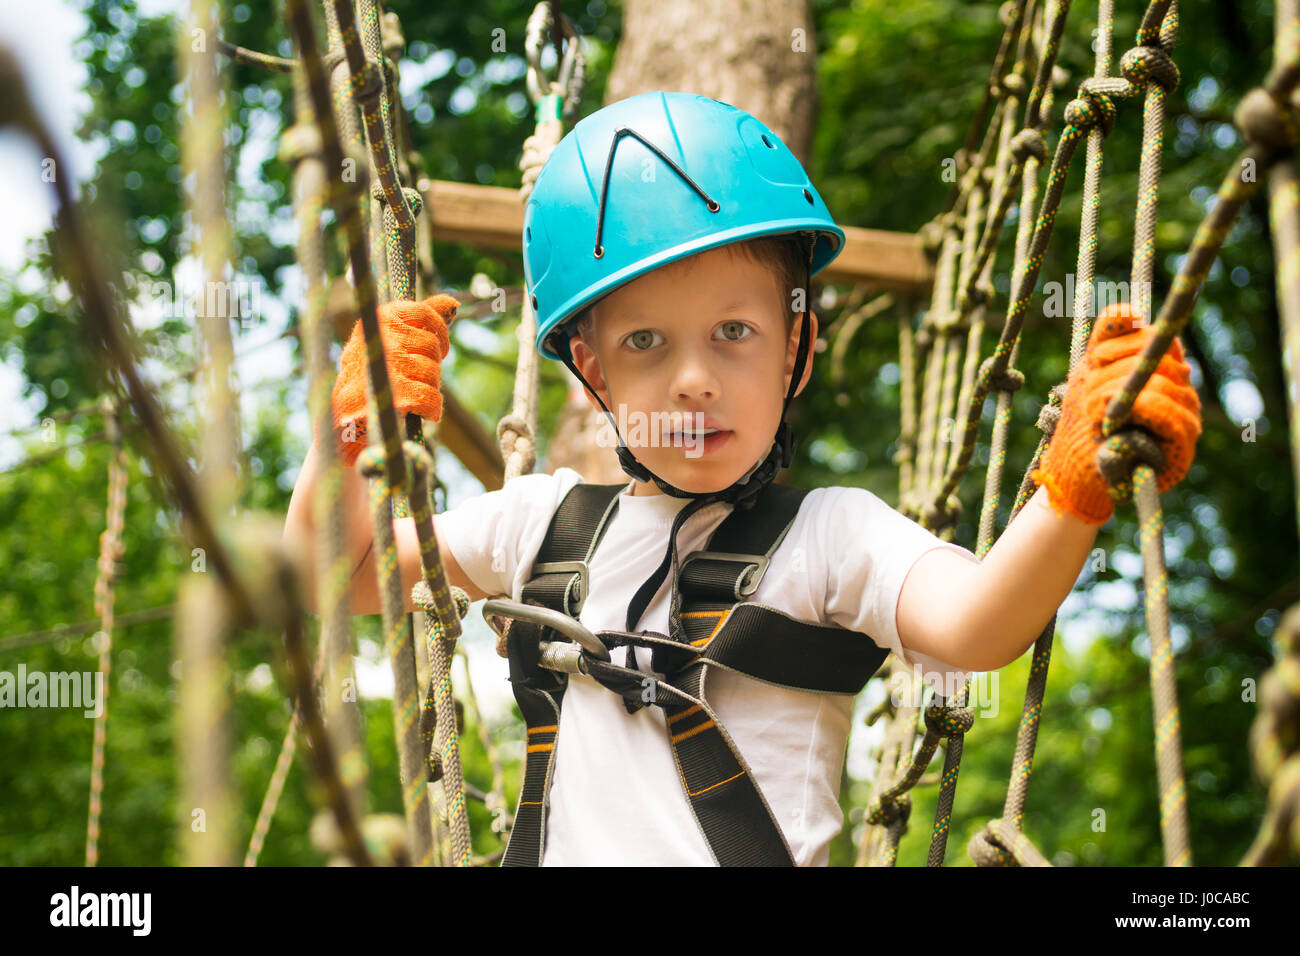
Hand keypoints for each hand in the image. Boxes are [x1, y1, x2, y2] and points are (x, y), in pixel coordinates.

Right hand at [330, 293, 458, 466]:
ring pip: (431, 372)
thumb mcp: (391, 344)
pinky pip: (428, 398)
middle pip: (431, 346)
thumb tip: (451, 302)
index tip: (438, 348)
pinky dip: (432, 408)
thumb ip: (420, 321)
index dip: (438, 332)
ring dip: (431, 389)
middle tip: (418, 380)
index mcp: (375, 320)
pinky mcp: (385, 398)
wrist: (343, 430)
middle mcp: (375, 338)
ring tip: (414, 397)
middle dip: (432, 367)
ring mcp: (378, 367)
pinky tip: (425, 413)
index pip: (422, 312)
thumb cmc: (373, 382)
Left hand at [1030, 302, 1201, 524]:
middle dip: (1111, 375)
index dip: (1126, 343)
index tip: (1095, 359)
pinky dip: (1135, 411)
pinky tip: (1113, 423)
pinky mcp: (1183, 444)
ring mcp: (1187, 417)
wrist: (1076, 474)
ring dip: (1114, 397)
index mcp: (1164, 372)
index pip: (1159, 338)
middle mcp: (1183, 391)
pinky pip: (1167, 411)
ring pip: (1157, 383)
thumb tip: (1130, 309)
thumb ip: (1108, 339)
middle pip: (1156, 359)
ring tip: (1094, 418)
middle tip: (1086, 400)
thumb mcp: (1090, 374)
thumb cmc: (1083, 424)